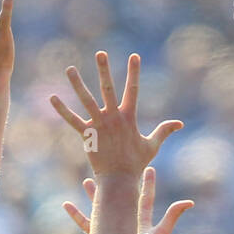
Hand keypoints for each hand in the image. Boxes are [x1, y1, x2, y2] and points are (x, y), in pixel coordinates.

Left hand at [51, 52, 181, 176]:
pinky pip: (72, 120)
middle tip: (101, 53)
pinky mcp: (87, 135)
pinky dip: (62, 110)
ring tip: (70, 68)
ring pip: (87, 100)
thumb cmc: (136, 164)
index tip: (134, 56)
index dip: (134, 72)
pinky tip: (53, 98)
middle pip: (108, 89)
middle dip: (104, 70)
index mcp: (128, 117)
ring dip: (77, 84)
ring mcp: (98, 125)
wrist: (119, 180)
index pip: (132, 90)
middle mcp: (113, 117)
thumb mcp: (152, 145)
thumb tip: (180, 124)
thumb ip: (164, 131)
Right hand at [65, 167, 192, 233]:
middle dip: (118, 182)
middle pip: (120, 197)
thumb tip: (189, 202)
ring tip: (87, 181)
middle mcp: (125, 221)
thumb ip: (173, 216)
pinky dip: (75, 214)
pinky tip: (66, 205)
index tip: (149, 168)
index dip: (148, 183)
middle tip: (115, 167)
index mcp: (141, 219)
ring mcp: (111, 228)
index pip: (145, 197)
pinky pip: (85, 223)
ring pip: (101, 207)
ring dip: (95, 194)